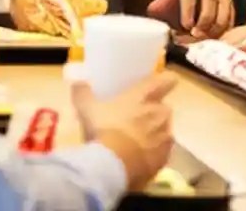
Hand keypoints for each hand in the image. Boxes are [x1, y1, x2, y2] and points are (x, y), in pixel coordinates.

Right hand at [70, 72, 177, 189]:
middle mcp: (160, 113)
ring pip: (164, 131)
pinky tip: (137, 160)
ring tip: (133, 144)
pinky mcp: (164, 158)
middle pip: (163, 108)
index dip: (165, 82)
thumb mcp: (87, 109)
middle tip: (133, 121)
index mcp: (144, 96)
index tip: (160, 86)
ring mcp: (165, 136)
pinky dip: (153, 155)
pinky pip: (162, 153)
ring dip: (154, 134)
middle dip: (152, 114)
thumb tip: (78, 83)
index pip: (167, 80)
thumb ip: (83, 93)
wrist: (113, 166)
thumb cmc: (103, 130)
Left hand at [147, 0, 233, 39]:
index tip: (186, 26)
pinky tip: (216, 38)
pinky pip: (232, 16)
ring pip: (225, 10)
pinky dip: (225, 29)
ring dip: (216, 27)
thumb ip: (161, 5)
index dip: (188, 11)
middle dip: (204, 21)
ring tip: (206, 38)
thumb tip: (154, 24)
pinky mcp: (232, 0)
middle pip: (210, 1)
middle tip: (196, 35)